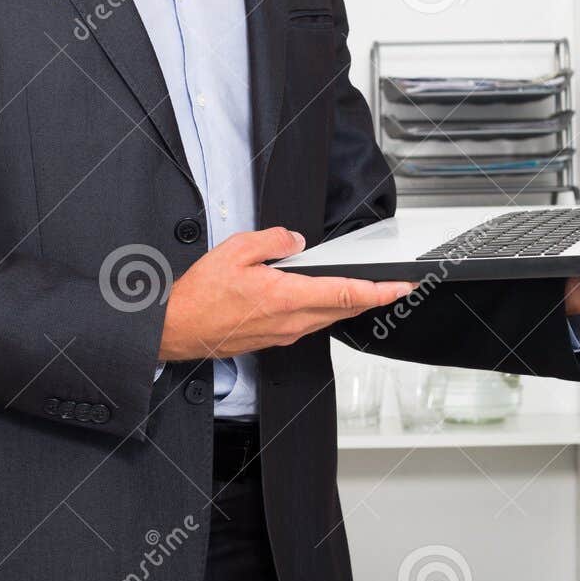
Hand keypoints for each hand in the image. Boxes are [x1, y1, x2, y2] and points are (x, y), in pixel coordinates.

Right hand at [157, 226, 416, 361]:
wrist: (179, 328)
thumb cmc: (201, 296)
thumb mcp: (236, 250)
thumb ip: (273, 241)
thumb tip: (295, 240)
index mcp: (286, 297)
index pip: (346, 294)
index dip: (380, 292)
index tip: (401, 287)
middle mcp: (291, 321)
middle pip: (344, 310)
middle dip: (372, 298)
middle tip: (392, 287)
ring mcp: (283, 334)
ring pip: (328, 318)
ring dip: (347, 304)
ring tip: (361, 289)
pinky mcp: (274, 339)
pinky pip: (309, 324)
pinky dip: (323, 310)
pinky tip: (318, 299)